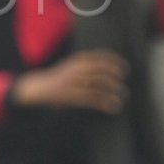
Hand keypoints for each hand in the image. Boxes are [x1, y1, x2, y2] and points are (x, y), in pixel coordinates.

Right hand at [12, 50, 127, 114]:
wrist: (39, 88)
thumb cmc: (58, 78)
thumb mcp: (72, 66)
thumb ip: (87, 66)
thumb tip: (109, 69)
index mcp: (78, 60)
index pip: (101, 57)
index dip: (115, 61)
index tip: (125, 67)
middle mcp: (78, 70)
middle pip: (103, 71)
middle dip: (116, 77)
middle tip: (124, 82)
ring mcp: (76, 83)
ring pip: (101, 84)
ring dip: (114, 90)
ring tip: (123, 96)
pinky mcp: (74, 96)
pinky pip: (94, 99)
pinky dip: (106, 103)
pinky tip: (113, 106)